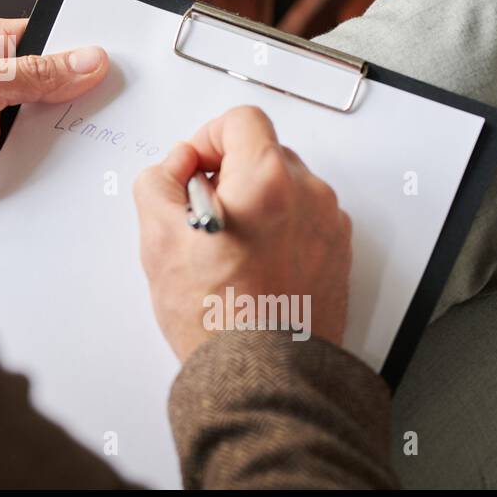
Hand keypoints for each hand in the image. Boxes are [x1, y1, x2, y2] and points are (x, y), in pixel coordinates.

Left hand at [0, 17, 108, 218]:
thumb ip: (32, 74)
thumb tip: (89, 59)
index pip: (48, 31)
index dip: (81, 47)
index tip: (116, 65)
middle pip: (53, 71)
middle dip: (77, 89)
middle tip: (110, 107)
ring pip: (48, 107)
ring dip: (65, 124)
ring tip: (91, 136)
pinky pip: (37, 135)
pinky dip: (52, 147)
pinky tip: (68, 158)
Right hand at [132, 106, 351, 360]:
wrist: (263, 376)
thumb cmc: (218, 316)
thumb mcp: (158, 237)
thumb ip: (159, 180)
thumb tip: (176, 168)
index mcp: (268, 179)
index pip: (241, 120)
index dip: (207, 138)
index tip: (193, 169)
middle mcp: (309, 195)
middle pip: (264, 153)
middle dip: (229, 175)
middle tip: (201, 216)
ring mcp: (329, 226)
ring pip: (284, 190)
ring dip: (255, 205)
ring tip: (226, 251)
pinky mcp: (338, 256)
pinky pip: (304, 222)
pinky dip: (279, 233)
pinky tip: (252, 268)